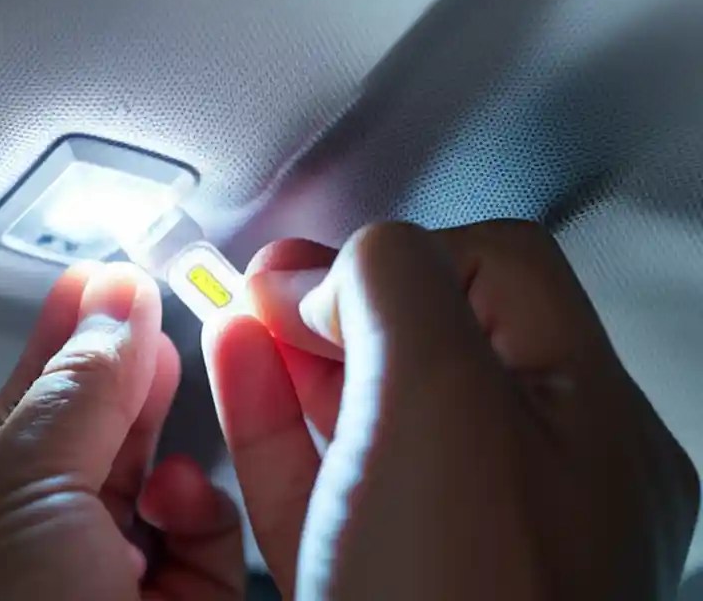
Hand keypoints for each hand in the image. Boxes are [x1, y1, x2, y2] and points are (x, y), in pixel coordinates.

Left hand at [0, 263, 244, 599]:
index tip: (99, 275)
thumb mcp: (22, 484)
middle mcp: (51, 548)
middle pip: (102, 437)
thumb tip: (112, 300)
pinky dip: (204, 508)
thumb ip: (78, 389)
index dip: (65, 332)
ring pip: (163, 485)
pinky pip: (211, 540)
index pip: (33, 401)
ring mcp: (117, 583)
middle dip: (129, 366)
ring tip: (178, 367)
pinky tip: (182, 492)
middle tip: (152, 301)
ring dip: (173, 427)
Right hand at [208, 220, 698, 598]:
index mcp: (589, 431)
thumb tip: (328, 272)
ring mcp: (458, 541)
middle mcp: (536, 484)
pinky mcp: (384, 584)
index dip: (394, 258)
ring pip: (372, 412)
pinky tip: (240, 376)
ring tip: (236, 317)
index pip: (499, 274)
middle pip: (430, 341)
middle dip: (338, 300)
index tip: (313, 283)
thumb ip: (395, 293)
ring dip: (299, 353)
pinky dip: (279, 419)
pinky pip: (331, 480)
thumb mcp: (442, 405)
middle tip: (266, 289)